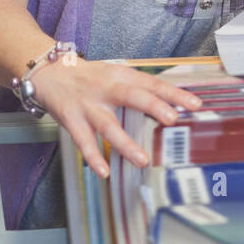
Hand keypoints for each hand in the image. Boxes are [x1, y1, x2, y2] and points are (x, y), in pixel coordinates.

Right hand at [30, 56, 201, 178]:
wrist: (48, 72)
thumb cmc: (87, 77)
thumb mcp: (114, 75)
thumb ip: (138, 89)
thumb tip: (170, 105)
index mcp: (120, 75)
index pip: (151, 83)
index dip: (174, 93)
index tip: (195, 104)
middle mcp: (106, 88)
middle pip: (132, 96)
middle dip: (153, 107)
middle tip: (173, 120)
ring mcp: (88, 104)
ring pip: (108, 125)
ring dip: (125, 143)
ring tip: (142, 160)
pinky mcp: (71, 118)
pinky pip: (83, 140)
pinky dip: (93, 156)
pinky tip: (103, 171)